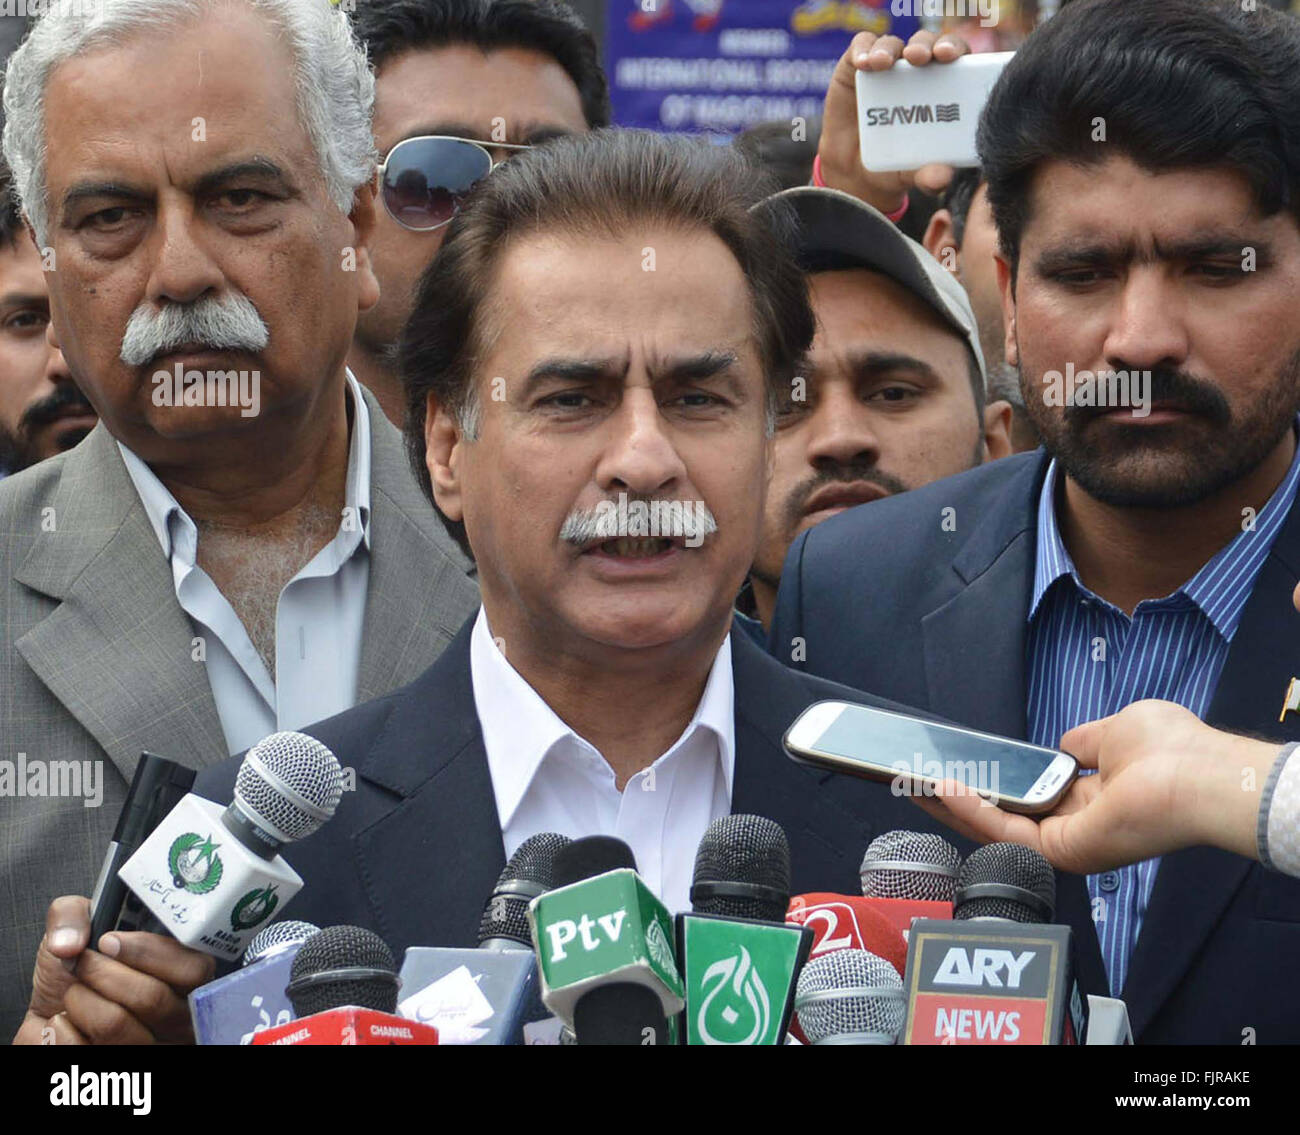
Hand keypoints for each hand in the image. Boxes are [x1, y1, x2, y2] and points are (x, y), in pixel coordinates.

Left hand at [13, 895, 214, 1044]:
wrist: (49, 1014)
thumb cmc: (75, 973)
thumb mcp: (77, 929)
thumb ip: (72, 916)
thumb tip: (68, 942)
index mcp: (183, 977)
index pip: (195, 969)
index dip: (153, 953)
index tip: (110, 942)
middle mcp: (176, 1017)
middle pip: (153, 998)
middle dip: (103, 974)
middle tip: (82, 963)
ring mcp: (150, 1046)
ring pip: (116, 1025)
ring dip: (80, 1001)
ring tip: (74, 993)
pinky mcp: (119, 1068)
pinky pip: (83, 1049)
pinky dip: (59, 1029)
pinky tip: (63, 1021)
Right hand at [817, 29, 967, 211]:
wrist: (855, 173)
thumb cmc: (896, 166)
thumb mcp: (913, 175)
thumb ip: (929, 177)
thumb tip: (942, 177)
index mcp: (943, 88)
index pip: (956, 58)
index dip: (956, 50)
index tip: (950, 57)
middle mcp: (918, 71)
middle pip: (927, 45)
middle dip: (926, 45)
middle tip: (920, 57)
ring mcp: (888, 67)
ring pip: (894, 45)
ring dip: (890, 48)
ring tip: (882, 63)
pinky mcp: (857, 67)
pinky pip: (862, 47)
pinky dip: (863, 50)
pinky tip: (863, 63)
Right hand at [913, 700, 1277, 872]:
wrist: (1199, 775)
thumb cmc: (1173, 751)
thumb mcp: (1115, 731)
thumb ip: (1082, 743)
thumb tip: (1063, 746)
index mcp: (1095, 802)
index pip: (1031, 799)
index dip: (993, 784)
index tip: (960, 768)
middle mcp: (1079, 829)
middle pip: (1004, 818)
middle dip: (958, 800)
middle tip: (919, 780)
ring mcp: (1070, 845)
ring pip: (995, 829)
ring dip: (951, 807)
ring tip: (913, 784)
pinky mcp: (1063, 852)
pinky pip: (1004, 832)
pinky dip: (969, 811)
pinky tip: (941, 788)